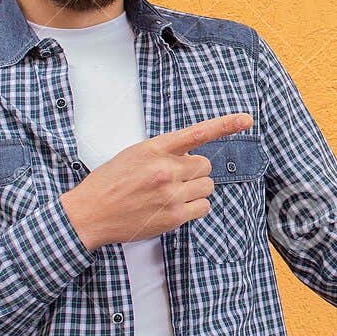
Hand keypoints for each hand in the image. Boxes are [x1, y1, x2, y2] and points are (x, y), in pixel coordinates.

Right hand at [60, 112, 253, 249]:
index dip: (225, 125)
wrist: (90, 213)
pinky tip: (174, 207)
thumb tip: (190, 156)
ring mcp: (171, 193)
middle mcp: (166, 169)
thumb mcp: (134, 154)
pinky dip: (194, 207)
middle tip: (171, 178)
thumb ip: (164, 152)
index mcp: (155, 148)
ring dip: (195, 189)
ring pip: (207, 186)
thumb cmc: (110, 182)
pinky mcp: (173, 216)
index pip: (197, 132)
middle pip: (205, 165)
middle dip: (193, 171)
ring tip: (170, 193)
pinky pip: (203, 207)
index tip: (246, 119)